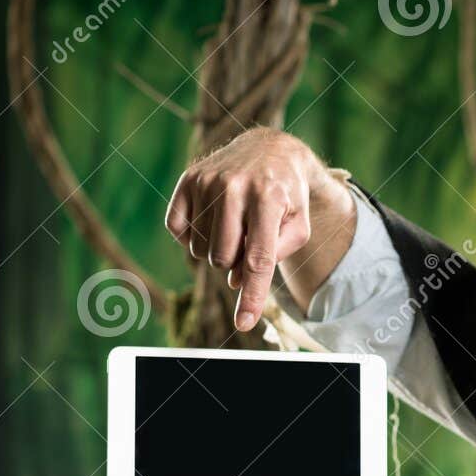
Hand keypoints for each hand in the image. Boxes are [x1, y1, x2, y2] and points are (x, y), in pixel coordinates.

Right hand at [164, 128, 355, 331]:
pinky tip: (211, 222)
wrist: (270, 151)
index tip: (244, 323)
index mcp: (268, 198)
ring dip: (218, 249)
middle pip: (223, 259)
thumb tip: (237, 282)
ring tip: (235, 225)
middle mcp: (234, 186)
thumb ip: (274, 256)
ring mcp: (206, 181)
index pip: (258, 258)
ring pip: (201, 250)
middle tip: (249, 238)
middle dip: (236, 261)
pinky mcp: (187, 180)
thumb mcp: (298, 227)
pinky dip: (192, 238)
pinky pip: (177, 231)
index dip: (252, 295)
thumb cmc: (287, 197)